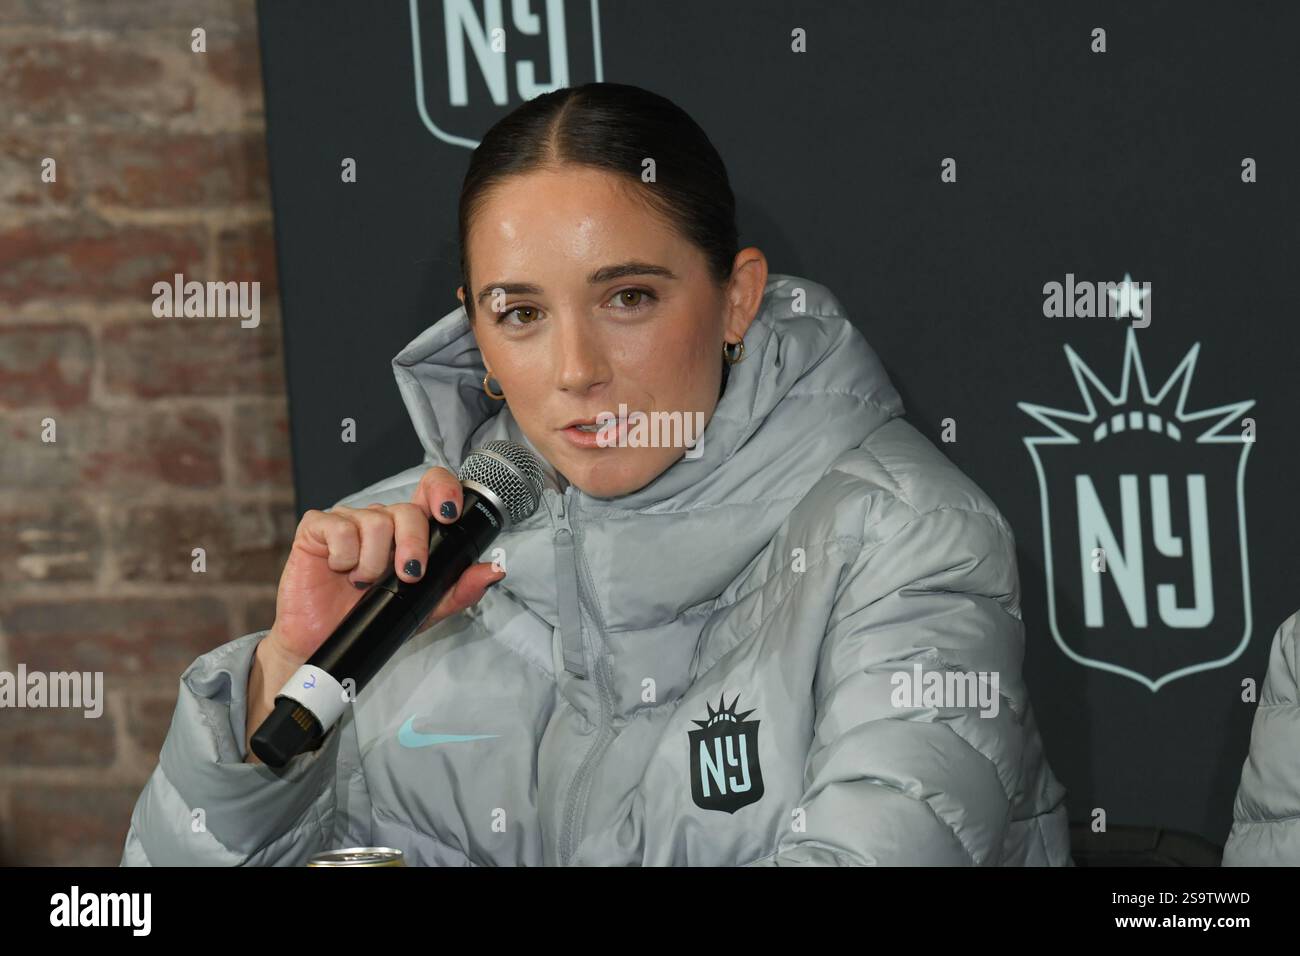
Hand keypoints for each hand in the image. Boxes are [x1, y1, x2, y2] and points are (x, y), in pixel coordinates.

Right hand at [264, 465, 504, 663]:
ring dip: (374, 562)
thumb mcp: (425, 608)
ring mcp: (349, 520)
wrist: (326, 643)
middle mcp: (381, 519)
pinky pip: (339, 529)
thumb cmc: (374, 619)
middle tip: (406, 576)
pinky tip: (340, 570)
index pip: (431, 488)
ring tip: (364, 583)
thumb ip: (460, 589)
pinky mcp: (317, 528)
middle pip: (407, 511)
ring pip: (375, 523)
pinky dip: (345, 556)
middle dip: (413, 546)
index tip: (449, 514)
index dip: (443, 491)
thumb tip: (495, 570)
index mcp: (409, 530)